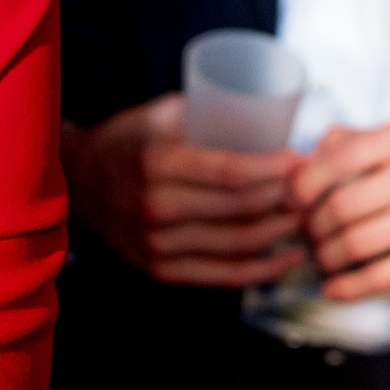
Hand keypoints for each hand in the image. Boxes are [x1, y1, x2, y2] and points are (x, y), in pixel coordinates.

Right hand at [62, 94, 305, 287]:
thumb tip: (270, 114)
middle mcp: (156, 207)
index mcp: (157, 163)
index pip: (230, 172)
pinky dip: (261, 272)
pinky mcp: (160, 269)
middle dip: (286, 199)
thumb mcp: (159, 113)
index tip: (302, 161)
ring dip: (280, 233)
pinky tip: (288, 259)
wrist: (75, 183)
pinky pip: (221, 277)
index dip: (274, 169)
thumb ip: (205, 113)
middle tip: (314, 187)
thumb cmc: (126, 140)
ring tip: (309, 218)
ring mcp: (156, 244)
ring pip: (237, 245)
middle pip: (240, 209)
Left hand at [290, 114, 389, 299]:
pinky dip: (350, 286)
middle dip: (314, 223)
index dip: (306, 182)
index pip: (342, 157)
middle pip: (344, 204)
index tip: (294, 197)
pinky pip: (383, 275)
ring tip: (321, 255)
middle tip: (306, 230)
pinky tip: (334, 286)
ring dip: (327, 255)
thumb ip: (354, 143)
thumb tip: (298, 162)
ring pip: (358, 241)